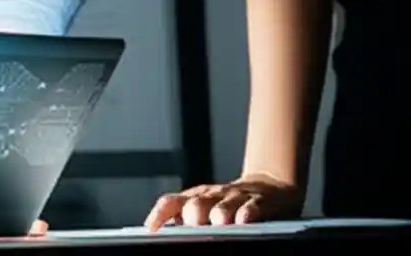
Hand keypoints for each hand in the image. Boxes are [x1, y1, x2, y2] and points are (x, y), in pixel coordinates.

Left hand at [144, 173, 303, 228]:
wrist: (268, 187)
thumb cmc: (228, 204)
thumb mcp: (204, 206)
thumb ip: (183, 218)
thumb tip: (161, 232)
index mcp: (194, 198)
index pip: (170, 203)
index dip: (158, 215)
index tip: (151, 230)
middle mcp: (211, 196)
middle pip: (195, 205)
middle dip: (192, 216)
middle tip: (192, 228)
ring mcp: (234, 199)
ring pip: (222, 207)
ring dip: (219, 215)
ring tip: (219, 225)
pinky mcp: (258, 203)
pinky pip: (251, 208)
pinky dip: (246, 215)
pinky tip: (243, 222)